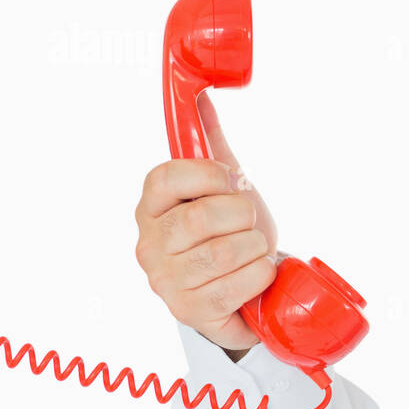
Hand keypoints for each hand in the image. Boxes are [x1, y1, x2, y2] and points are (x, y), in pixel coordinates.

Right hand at [134, 91, 279, 350]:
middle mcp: (149, 245)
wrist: (248, 289)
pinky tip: (258, 272)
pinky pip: (233, 287)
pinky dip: (259, 275)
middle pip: (199, 219)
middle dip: (241, 215)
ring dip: (254, 247)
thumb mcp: (223, 186)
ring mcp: (166, 282)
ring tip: (254, 248)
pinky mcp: (189, 312)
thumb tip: (198, 96)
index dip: (209, 175)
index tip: (231, 181)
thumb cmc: (231, 232)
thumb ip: (209, 143)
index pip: (167, 177)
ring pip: (221, 254)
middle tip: (248, 221)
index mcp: (151, 207)